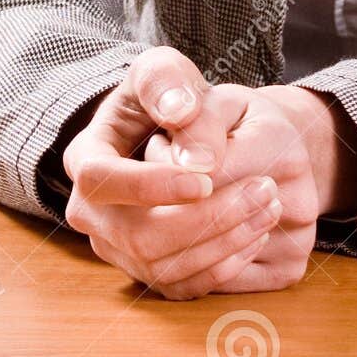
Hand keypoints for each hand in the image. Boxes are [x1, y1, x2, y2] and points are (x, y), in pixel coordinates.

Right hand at [61, 48, 288, 300]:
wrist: (171, 130)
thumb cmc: (164, 95)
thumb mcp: (164, 71)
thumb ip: (168, 84)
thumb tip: (180, 116)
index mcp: (86, 158)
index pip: (104, 181)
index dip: (153, 185)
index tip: (206, 179)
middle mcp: (92, 213)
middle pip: (139, 237)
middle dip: (206, 219)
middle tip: (263, 190)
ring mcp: (116, 247)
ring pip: (164, 267)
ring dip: (224, 243)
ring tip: (270, 207)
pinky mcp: (144, 270)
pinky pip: (181, 285)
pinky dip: (221, 266)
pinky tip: (256, 234)